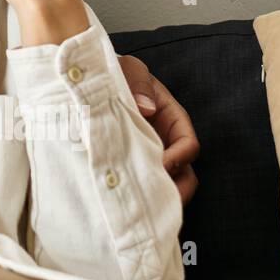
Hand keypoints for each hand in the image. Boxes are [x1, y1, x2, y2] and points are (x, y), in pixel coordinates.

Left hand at [118, 54, 200, 204]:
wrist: (91, 81)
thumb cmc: (117, 72)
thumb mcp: (129, 69)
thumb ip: (138, 83)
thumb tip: (146, 109)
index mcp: (172, 119)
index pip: (188, 144)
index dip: (179, 157)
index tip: (160, 164)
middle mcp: (166, 141)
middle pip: (185, 174)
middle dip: (176, 190)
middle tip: (156, 201)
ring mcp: (150, 156)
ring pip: (167, 185)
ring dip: (159, 199)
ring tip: (143, 211)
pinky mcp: (131, 166)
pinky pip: (141, 185)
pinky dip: (139, 197)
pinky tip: (125, 207)